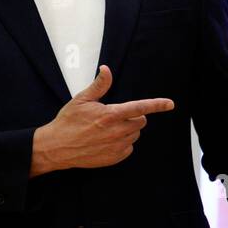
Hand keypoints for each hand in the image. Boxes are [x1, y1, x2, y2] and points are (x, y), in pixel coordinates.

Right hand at [30, 65, 173, 175]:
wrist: (57, 147)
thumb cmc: (68, 121)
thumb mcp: (81, 99)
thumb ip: (99, 85)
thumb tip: (106, 69)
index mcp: (110, 115)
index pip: (139, 108)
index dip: (157, 105)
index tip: (170, 104)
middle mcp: (116, 131)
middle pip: (140, 121)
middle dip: (133, 117)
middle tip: (114, 116)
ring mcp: (116, 146)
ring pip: (135, 135)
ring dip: (128, 130)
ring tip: (107, 129)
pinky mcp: (115, 157)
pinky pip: (129, 148)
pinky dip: (122, 143)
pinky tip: (106, 141)